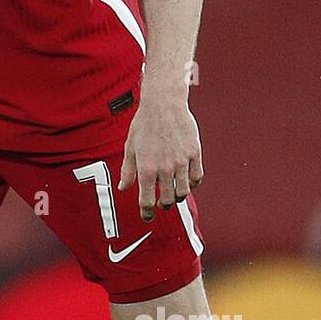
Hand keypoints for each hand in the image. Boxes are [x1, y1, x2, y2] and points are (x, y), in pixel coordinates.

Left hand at [118, 95, 203, 220]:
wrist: (164, 104)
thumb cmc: (144, 124)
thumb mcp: (130, 147)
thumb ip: (127, 170)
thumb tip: (123, 188)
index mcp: (145, 168)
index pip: (146, 200)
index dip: (146, 212)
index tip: (147, 216)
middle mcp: (164, 168)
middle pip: (167, 199)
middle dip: (162, 205)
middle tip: (160, 202)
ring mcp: (181, 162)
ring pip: (183, 191)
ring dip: (177, 196)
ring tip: (173, 192)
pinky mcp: (194, 154)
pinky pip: (197, 177)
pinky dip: (193, 184)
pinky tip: (187, 181)